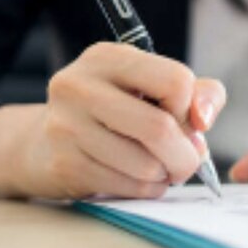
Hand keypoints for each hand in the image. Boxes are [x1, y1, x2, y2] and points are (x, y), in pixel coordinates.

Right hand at [0, 42, 225, 199]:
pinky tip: (140, 180)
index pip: (175, 81)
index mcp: (108, 57)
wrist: (44, 145)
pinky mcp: (64, 164)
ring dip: (165, 175)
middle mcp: (80, 86)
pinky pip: (128, 186)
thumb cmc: (116, 112)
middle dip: (186, 154)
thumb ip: (198, 94)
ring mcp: (67, 126)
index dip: (190, 108)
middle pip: (160, 128)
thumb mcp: (154, 88)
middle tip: (188, 161)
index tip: (184, 120)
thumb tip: (203, 120)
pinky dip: (146, 189)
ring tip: (160, 168)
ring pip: (146, 164)